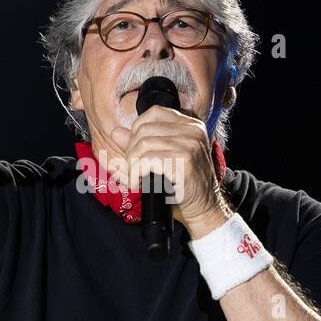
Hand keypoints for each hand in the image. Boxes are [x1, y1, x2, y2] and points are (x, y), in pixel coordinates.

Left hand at [111, 106, 229, 236]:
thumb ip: (140, 144)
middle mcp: (192, 130)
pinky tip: (139, 184)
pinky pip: (147, 161)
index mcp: (190, 124)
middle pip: (144, 130)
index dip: (137, 130)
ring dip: (132, 166)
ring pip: (142, 145)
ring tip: (136, 178)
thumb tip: (116, 132)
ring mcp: (190, 145)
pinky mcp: (184, 161)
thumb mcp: (162, 159)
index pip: (154, 112)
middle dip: (131, 152)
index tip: (136, 151)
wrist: (204, 208)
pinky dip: (136, 174)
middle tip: (134, 170)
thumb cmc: (183, 185)